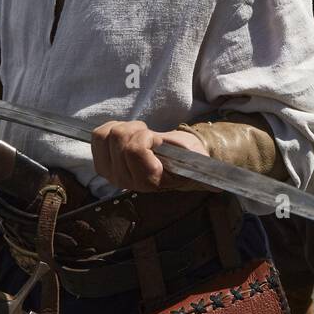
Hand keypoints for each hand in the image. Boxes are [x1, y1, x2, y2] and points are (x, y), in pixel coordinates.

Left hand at [90, 120, 209, 191]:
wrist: (174, 162)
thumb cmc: (186, 158)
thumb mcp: (194, 160)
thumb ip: (201, 172)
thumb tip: (217, 186)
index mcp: (148, 181)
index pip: (134, 149)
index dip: (146, 136)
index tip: (158, 142)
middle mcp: (126, 181)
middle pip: (118, 138)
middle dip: (137, 129)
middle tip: (150, 138)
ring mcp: (111, 173)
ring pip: (106, 135)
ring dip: (124, 128)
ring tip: (139, 137)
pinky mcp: (102, 163)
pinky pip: (96, 136)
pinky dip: (112, 127)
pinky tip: (126, 136)